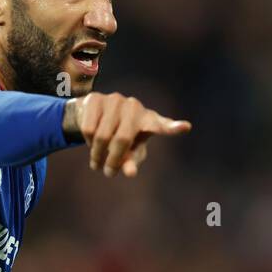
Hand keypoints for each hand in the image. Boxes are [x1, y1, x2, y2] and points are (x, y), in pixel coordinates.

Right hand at [63, 92, 190, 177]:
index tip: (185, 127)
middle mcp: (134, 107)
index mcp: (148, 120)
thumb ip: (131, 162)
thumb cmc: (119, 138)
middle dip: (113, 161)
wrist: (94, 116)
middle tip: (108, 173)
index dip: (173, 127)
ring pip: (102, 136)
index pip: (163, 125)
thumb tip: (130, 173)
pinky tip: (90, 141)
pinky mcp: (96, 99)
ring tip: (96, 162)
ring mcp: (115, 100)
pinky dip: (86, 142)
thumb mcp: (128, 153)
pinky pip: (88, 129)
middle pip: (122, 140)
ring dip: (97, 155)